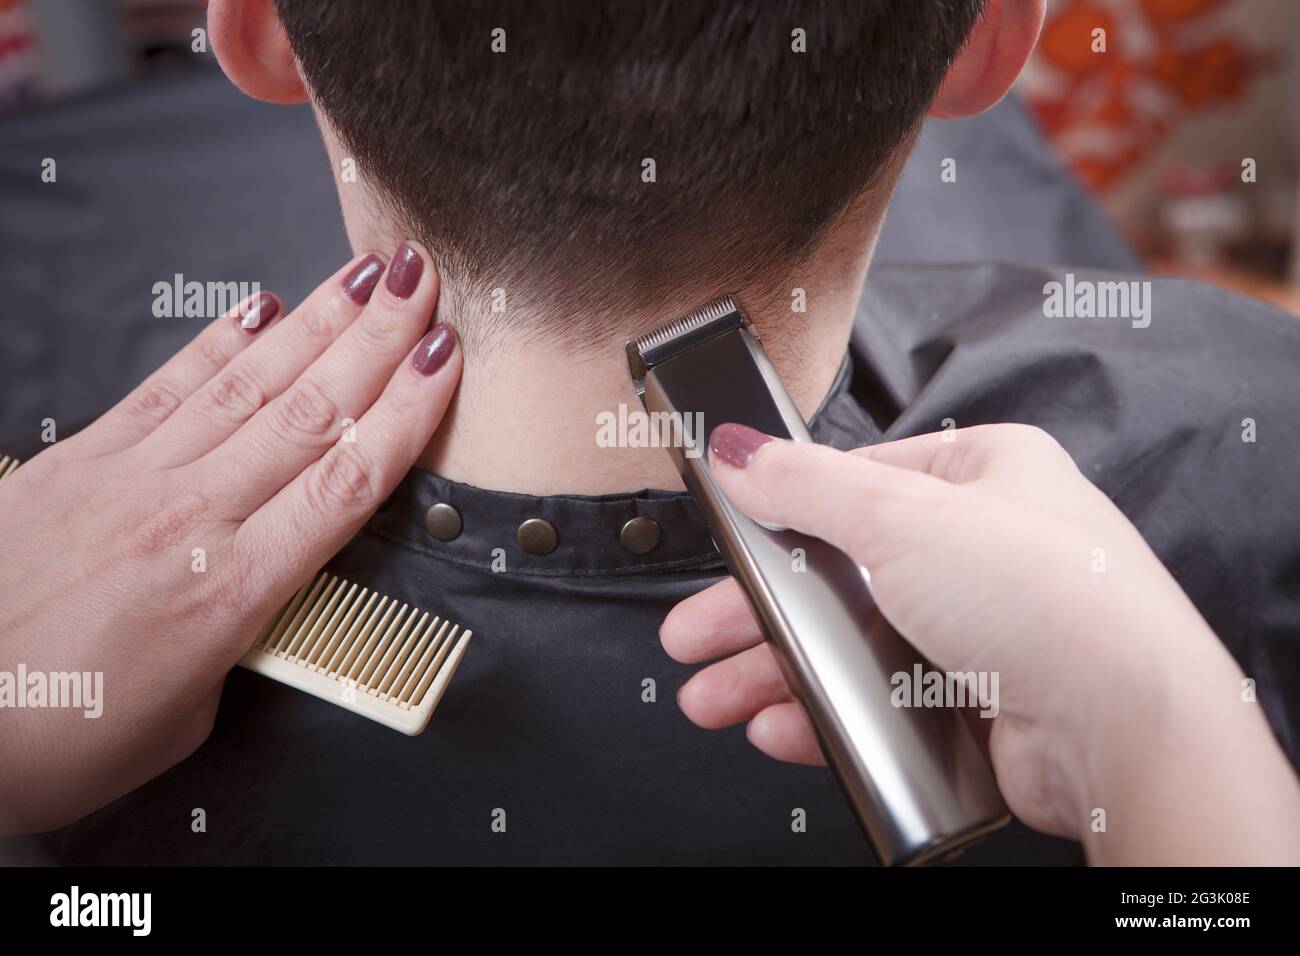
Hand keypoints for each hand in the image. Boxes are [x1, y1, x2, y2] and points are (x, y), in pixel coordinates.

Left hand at [0, 243, 458, 833]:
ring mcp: (133, 479)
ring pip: (249, 385)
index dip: (406, 411)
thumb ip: (240, 644)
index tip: (443, 361)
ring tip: (365, 277)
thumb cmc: (51, 738)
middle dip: (376, 340)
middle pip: (310, 412)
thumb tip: (263, 601)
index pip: (346, 480)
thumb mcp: (184, 721)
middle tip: (422, 282)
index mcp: (230, 591)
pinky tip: (258, 309)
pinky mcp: (80, 462)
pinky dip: (218, 343)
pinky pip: (167, 387)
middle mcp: (189, 518)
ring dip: (316, 324)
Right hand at [662, 423, 1299, 862]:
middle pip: (841, 574)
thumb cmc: (1052, 599)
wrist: (1126, 727)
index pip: (854, 484)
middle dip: (760, 613)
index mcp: (981, 477)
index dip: (780, 515)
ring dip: (778, 671)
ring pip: (853, 645)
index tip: (728, 543)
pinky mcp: (978, 703)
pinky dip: (828, 714)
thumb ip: (805, 483)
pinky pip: (882, 702)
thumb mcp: (902, 513)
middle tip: (696, 636)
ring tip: (716, 696)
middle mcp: (983, 551)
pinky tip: (783, 724)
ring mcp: (982, 630)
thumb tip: (737, 450)